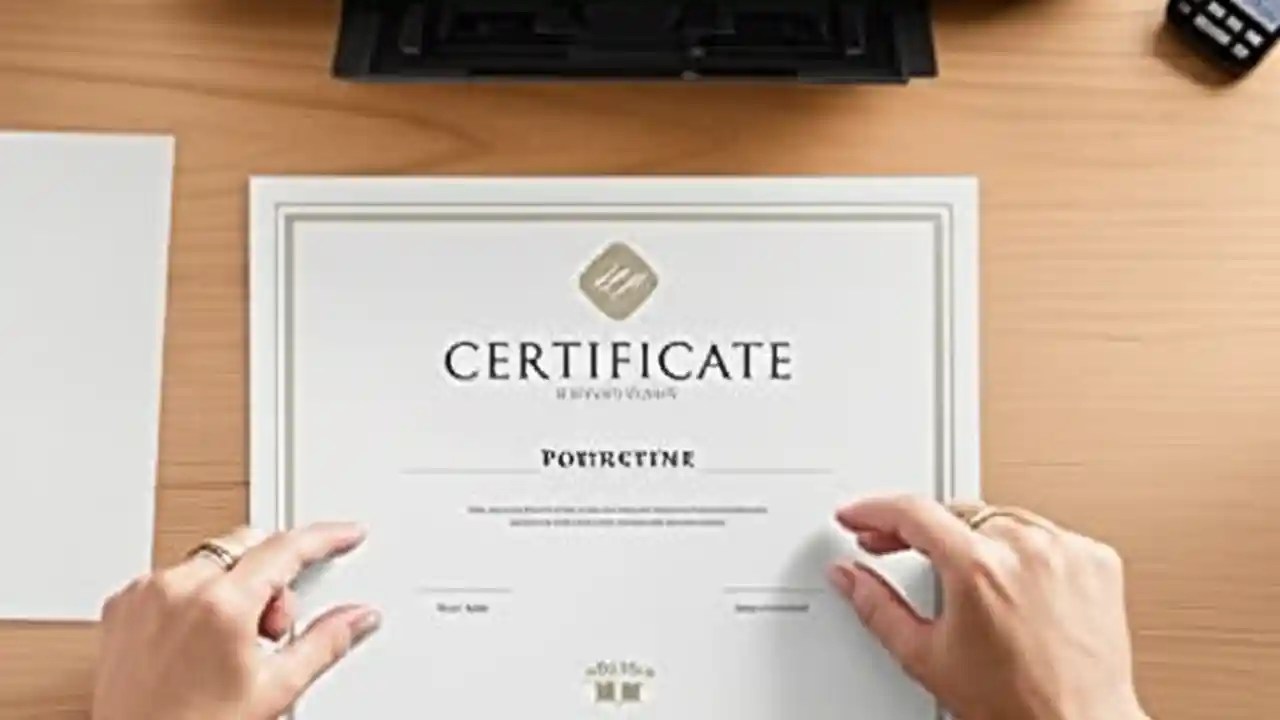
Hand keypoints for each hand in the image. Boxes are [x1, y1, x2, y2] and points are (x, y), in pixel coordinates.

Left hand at [93, 523, 379, 719]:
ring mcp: (144, 593)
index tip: (345, 535)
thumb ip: (325, 642)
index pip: (287, 548)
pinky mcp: (122, 604)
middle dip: (272, 578)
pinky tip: (197, 640)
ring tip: (230, 644)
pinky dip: (193, 597)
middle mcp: (178, 587)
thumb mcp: (274, 688)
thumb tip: (358, 617)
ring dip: (232, 587)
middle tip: (272, 631)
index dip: (325, 538)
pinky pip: (172, 578)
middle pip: (248, 547)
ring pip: (211, 560)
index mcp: (221, 603)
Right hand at [829, 497, 1148, 719]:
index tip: (859, 516)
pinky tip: (1006, 576)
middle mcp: (1026, 549)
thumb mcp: (925, 657)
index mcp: (978, 568)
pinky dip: (1021, 548)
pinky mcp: (1097, 559)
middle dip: (917, 526)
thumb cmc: (1014, 706)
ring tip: (952, 566)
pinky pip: (1045, 533)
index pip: (912, 512)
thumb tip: (849, 576)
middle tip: (890, 544)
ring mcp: (1066, 551)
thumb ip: (877, 607)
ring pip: (999, 517)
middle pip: (954, 511)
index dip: (874, 510)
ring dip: (970, 535)